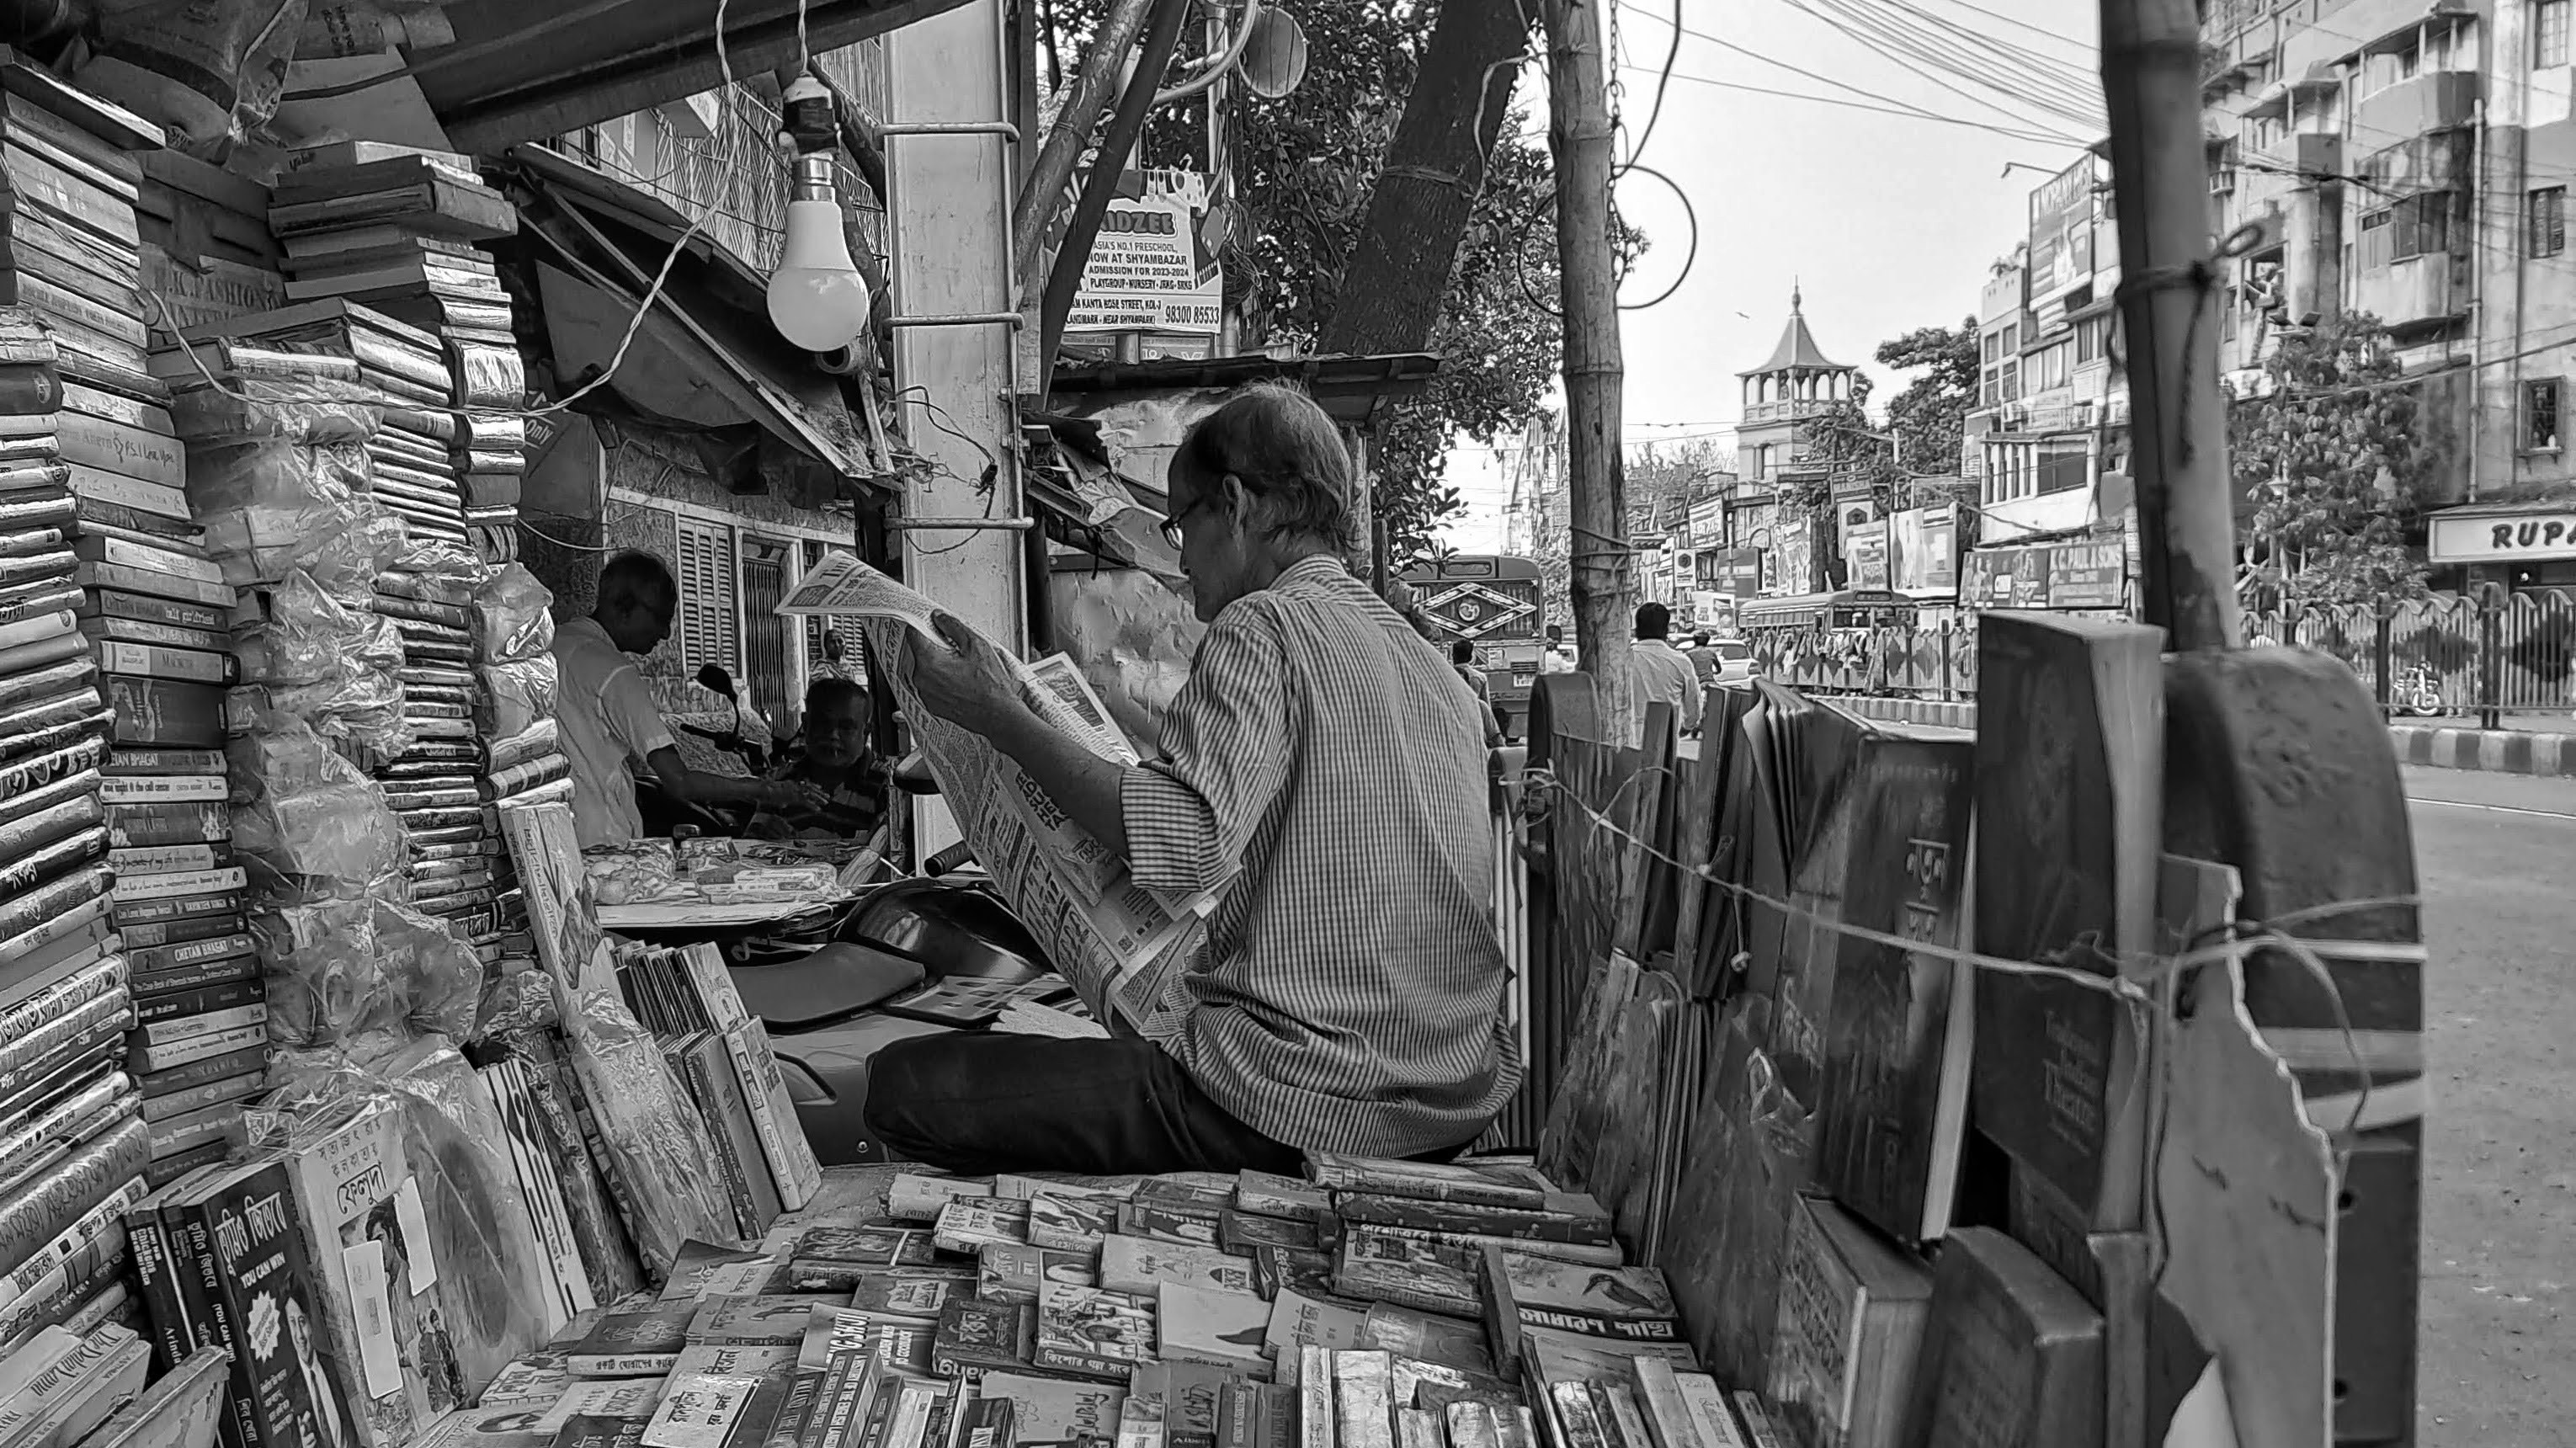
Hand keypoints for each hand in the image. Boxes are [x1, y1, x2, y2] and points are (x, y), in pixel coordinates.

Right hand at [763, 779, 830, 812]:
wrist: (760, 791)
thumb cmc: (765, 793)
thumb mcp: (775, 797)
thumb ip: (782, 800)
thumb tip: (784, 804)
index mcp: (790, 784)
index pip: (804, 784)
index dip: (813, 787)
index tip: (820, 789)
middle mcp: (793, 786)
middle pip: (809, 788)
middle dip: (819, 793)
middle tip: (827, 797)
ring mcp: (793, 791)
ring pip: (809, 794)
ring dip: (818, 798)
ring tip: (825, 803)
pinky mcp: (792, 797)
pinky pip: (805, 801)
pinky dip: (812, 805)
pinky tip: (817, 809)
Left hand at [902, 612, 1027, 733]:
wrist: (997, 715)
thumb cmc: (990, 686)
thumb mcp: (975, 645)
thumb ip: (953, 627)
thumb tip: (939, 618)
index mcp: (929, 662)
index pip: (914, 633)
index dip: (924, 624)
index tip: (932, 623)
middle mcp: (922, 679)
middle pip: (920, 651)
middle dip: (935, 645)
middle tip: (957, 648)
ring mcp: (925, 694)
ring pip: (925, 669)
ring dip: (938, 663)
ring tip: (962, 667)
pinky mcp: (932, 704)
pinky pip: (931, 685)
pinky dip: (940, 679)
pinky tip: (960, 680)